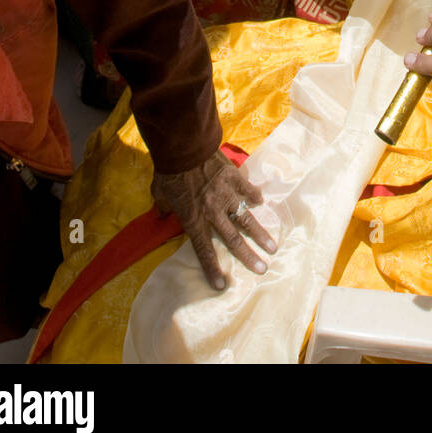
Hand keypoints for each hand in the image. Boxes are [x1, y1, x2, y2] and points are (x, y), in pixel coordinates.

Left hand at [152, 151, 276, 289]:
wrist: (184, 146)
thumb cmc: (168, 171)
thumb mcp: (159, 192)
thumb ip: (162, 206)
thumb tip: (161, 214)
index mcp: (193, 217)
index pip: (203, 249)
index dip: (212, 268)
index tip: (222, 286)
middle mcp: (212, 210)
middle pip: (233, 238)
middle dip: (248, 256)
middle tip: (262, 269)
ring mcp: (226, 194)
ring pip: (246, 218)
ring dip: (260, 233)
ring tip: (273, 246)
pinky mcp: (233, 177)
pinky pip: (247, 189)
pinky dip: (254, 195)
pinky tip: (261, 202)